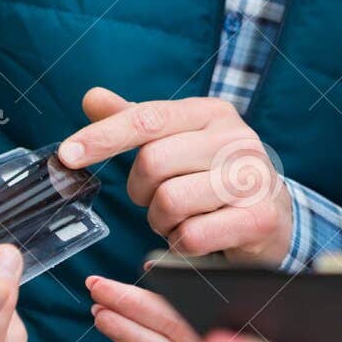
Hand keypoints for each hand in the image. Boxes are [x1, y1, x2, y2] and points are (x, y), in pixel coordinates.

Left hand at [59, 88, 292, 264]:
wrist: (274, 217)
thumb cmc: (214, 177)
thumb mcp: (178, 142)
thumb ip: (135, 122)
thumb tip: (92, 97)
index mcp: (212, 113)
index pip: (147, 118)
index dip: (103, 136)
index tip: (66, 155)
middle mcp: (237, 138)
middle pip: (153, 162)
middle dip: (141, 192)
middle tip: (156, 200)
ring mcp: (252, 178)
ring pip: (170, 201)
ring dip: (162, 221)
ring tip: (180, 219)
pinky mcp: (259, 218)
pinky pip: (192, 235)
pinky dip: (182, 244)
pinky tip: (197, 237)